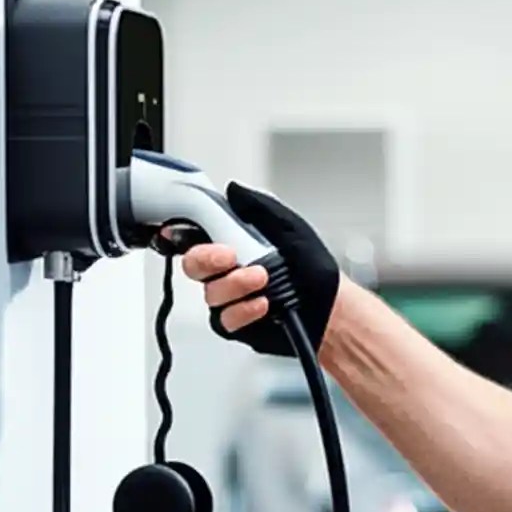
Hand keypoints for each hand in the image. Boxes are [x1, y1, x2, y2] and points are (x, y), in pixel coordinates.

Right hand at [178, 181, 340, 356]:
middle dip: (206, 258)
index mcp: (232, 242)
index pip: (195, 234)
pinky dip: (243, 309)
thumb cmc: (313, 266)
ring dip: (236, 284)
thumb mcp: (289, 226)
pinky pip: (224, 319)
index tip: (185, 229)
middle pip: (193, 265)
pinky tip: (263, 303)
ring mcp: (229, 297)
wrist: (330, 305)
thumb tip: (234, 189)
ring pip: (211, 292)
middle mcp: (225, 270)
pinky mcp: (236, 322)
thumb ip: (259, 208)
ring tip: (263, 279)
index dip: (181, 231)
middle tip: (229, 257)